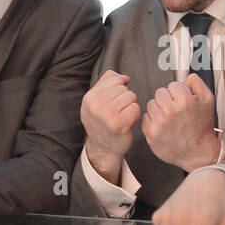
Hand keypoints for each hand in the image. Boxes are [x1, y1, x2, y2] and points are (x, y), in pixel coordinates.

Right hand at [81, 70, 140, 184]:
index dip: (119, 88)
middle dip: (125, 98)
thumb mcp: (97, 101)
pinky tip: (127, 122)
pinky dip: (135, 114)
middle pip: (123, 88)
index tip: (114, 101)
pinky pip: (135, 108)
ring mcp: (106, 115)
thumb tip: (125, 77)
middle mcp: (96, 105)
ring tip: (123, 115)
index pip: (113, 79)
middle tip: (118, 111)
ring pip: (131, 96)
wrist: (103, 147)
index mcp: (89, 97)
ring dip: (130, 106)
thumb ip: (108, 83)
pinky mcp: (119, 124)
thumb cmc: (103, 121)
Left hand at [142, 73, 219, 172]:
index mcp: (183, 101)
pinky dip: (152, 120)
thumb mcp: (208, 99)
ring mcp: (158, 122)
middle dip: (168, 99)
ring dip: (159, 109)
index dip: (179, 93)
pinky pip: (145, 116)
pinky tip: (164, 126)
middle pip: (160, 92)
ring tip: (170, 119)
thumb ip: (196, 82)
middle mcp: (169, 111)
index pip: (173, 85)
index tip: (183, 102)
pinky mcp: (150, 133)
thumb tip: (184, 77)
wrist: (198, 152)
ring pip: (151, 103)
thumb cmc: (202, 128)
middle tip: (176, 111)